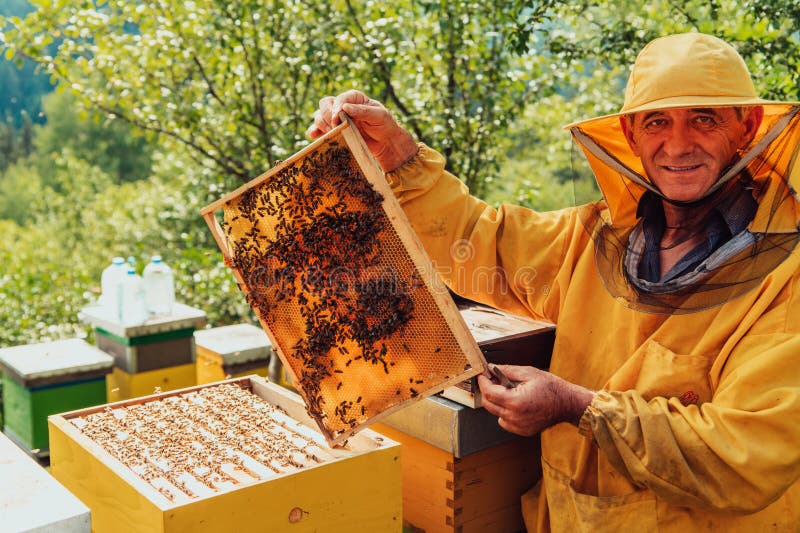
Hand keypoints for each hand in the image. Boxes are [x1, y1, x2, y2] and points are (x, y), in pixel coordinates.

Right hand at [306, 90, 418, 172]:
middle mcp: (342, 106)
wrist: (385, 142)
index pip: (339, 99)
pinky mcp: (333, 132)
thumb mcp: (379, 115)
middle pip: (325, 105)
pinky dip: (315, 132)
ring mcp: (336, 119)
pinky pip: (318, 130)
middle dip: (327, 116)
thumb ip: (363, 111)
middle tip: (335, 127)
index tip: (338, 118)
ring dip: (322, 125)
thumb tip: (345, 107)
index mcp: (354, 98)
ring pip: (319, 116)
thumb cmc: (384, 124)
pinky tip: (316, 136)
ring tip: (331, 134)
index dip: (336, 107)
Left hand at [478, 365, 595, 435]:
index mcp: (515, 401)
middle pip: (488, 404)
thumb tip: (491, 368)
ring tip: (509, 392)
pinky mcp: (522, 431)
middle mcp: (514, 417)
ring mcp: (518, 426)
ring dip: (497, 402)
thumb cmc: (551, 387)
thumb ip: (507, 371)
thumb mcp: (528, 373)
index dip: (483, 382)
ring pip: (495, 413)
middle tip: (494, 381)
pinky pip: (504, 421)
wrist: (567, 403)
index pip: (488, 393)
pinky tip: (515, 403)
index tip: (482, 375)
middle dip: (488, 391)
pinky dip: (505, 412)